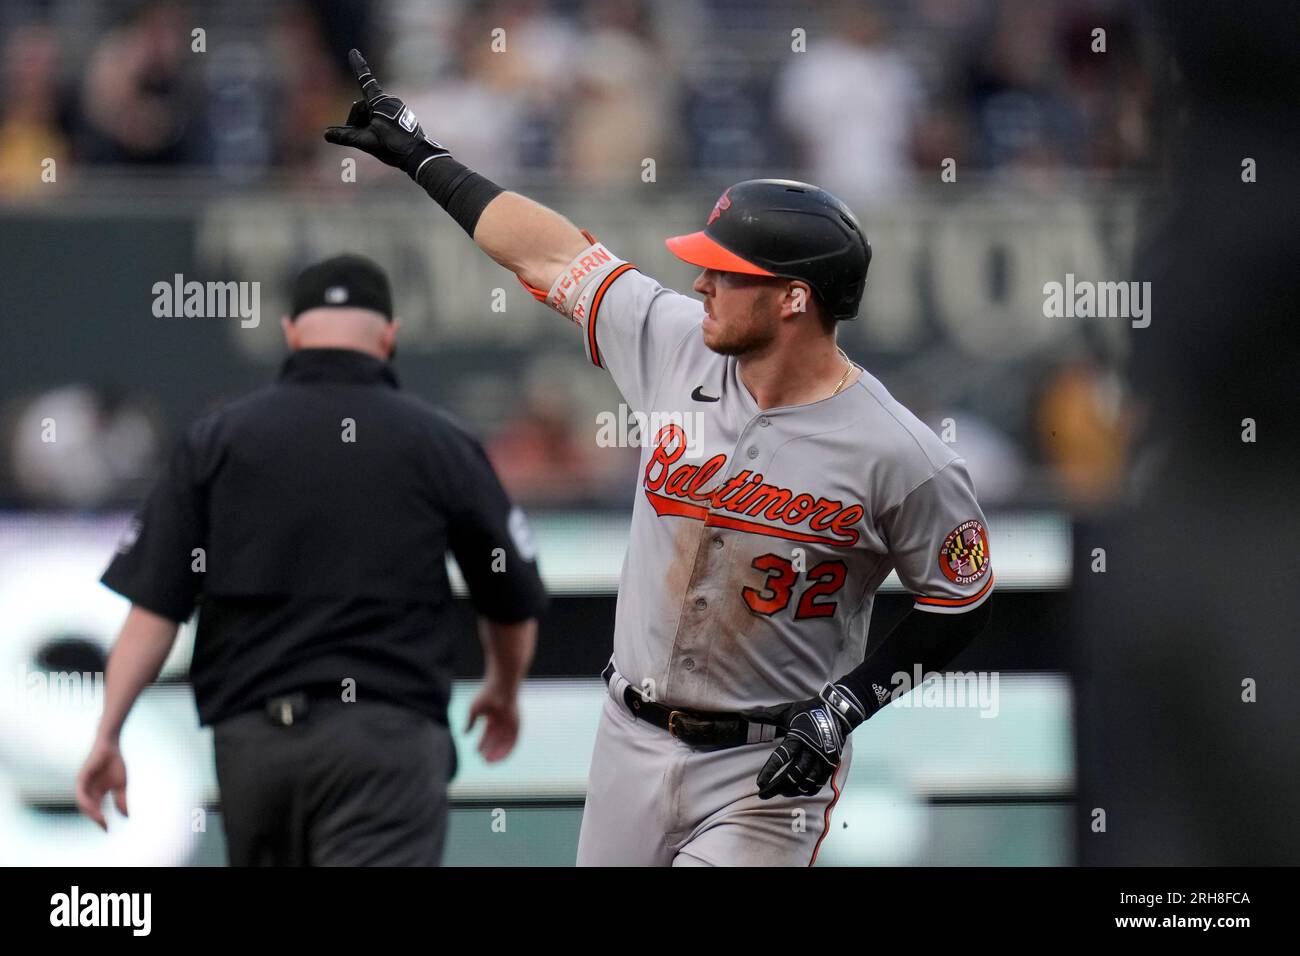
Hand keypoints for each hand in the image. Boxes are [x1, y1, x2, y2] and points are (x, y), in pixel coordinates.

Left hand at [75, 737, 127, 830]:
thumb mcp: (121, 785)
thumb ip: (121, 800)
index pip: (96, 810)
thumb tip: (126, 817)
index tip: (107, 830)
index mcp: (96, 794)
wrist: (111, 746)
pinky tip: (94, 806)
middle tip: (104, 825)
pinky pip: (81, 793)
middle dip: (95, 819)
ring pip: (83, 803)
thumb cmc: (115, 764)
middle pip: (88, 809)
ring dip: (91, 812)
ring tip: (100, 818)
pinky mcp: (81, 778)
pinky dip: (86, 801)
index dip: (101, 820)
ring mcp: (83, 785)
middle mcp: (88, 791)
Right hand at [323, 49, 448, 176]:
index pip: (365, 82)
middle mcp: (390, 101)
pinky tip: (383, 139)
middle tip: (365, 138)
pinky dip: (377, 126)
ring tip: (376, 141)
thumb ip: (346, 137)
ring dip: (367, 125)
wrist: (418, 156)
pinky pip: (383, 117)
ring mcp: (397, 108)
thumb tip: (326, 133)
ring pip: (373, 113)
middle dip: (358, 121)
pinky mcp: (402, 115)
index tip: (354, 52)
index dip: (358, 67)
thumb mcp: (367, 142)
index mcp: (380, 103)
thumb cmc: (394, 147)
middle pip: (364, 107)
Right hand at [465, 679, 519, 762]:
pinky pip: (513, 741)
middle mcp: (503, 722)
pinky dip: (506, 750)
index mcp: (493, 717)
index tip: (476, 752)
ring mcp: (511, 724)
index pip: (488, 735)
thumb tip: (463, 734)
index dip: (482, 744)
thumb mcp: (474, 710)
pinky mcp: (517, 725)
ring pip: (505, 743)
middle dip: (490, 751)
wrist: (502, 687)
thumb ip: (470, 723)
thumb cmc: (487, 694)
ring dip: (498, 753)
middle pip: (497, 740)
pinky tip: (499, 757)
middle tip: (483, 760)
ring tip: (489, 761)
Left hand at [751, 683, 865, 798]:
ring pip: (806, 782)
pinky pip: (819, 783)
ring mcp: (823, 758)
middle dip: (776, 787)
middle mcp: (811, 750)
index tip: (759, 783)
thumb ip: (765, 715)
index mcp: (798, 737)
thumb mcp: (786, 711)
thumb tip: (744, 714)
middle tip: (763, 794)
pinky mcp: (831, 764)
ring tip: (781, 792)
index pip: (781, 757)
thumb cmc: (808, 711)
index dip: (770, 771)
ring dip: (792, 790)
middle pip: (792, 775)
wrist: (837, 711)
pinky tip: (798, 791)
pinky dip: (808, 790)